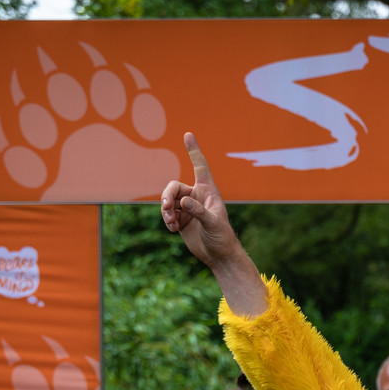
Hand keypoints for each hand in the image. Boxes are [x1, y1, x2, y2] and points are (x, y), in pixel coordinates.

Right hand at [161, 133, 238, 267]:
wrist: (218, 255)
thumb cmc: (222, 236)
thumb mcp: (213, 223)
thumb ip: (199, 211)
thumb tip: (183, 201)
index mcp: (208, 191)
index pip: (200, 166)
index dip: (194, 150)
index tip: (188, 134)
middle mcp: (196, 196)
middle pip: (174, 186)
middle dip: (167, 195)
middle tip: (166, 207)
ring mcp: (187, 208)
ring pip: (168, 200)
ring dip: (166, 210)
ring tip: (171, 222)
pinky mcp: (180, 219)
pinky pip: (167, 214)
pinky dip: (167, 220)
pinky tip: (173, 229)